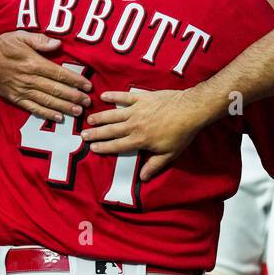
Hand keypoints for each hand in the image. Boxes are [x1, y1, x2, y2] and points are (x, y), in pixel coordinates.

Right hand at [0, 31, 92, 120]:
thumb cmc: (4, 45)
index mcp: (34, 63)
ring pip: (48, 101)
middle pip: (57, 89)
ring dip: (64, 107)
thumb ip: (40, 40)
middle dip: (74, 96)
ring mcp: (23, 90)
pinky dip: (47, 114)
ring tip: (78, 111)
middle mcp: (30, 78)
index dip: (75, 80)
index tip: (87, 86)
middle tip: (88, 102)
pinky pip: (34, 108)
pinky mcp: (16, 98)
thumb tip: (58, 44)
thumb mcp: (21, 36)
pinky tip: (58, 117)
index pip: (59, 73)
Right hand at [81, 88, 208, 180]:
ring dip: (101, 117)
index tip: (92, 148)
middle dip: (96, 133)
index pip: (117, 145)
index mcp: (140, 140)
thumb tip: (143, 178)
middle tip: (83, 135)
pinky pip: (124, 97)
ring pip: (114, 114)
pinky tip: (103, 96)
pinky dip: (113, 96)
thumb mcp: (169, 154)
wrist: (190, 110)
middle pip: (111, 130)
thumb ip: (154, 166)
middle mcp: (134, 125)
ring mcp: (137, 110)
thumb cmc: (181, 134)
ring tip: (89, 119)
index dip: (103, 147)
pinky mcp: (142, 98)